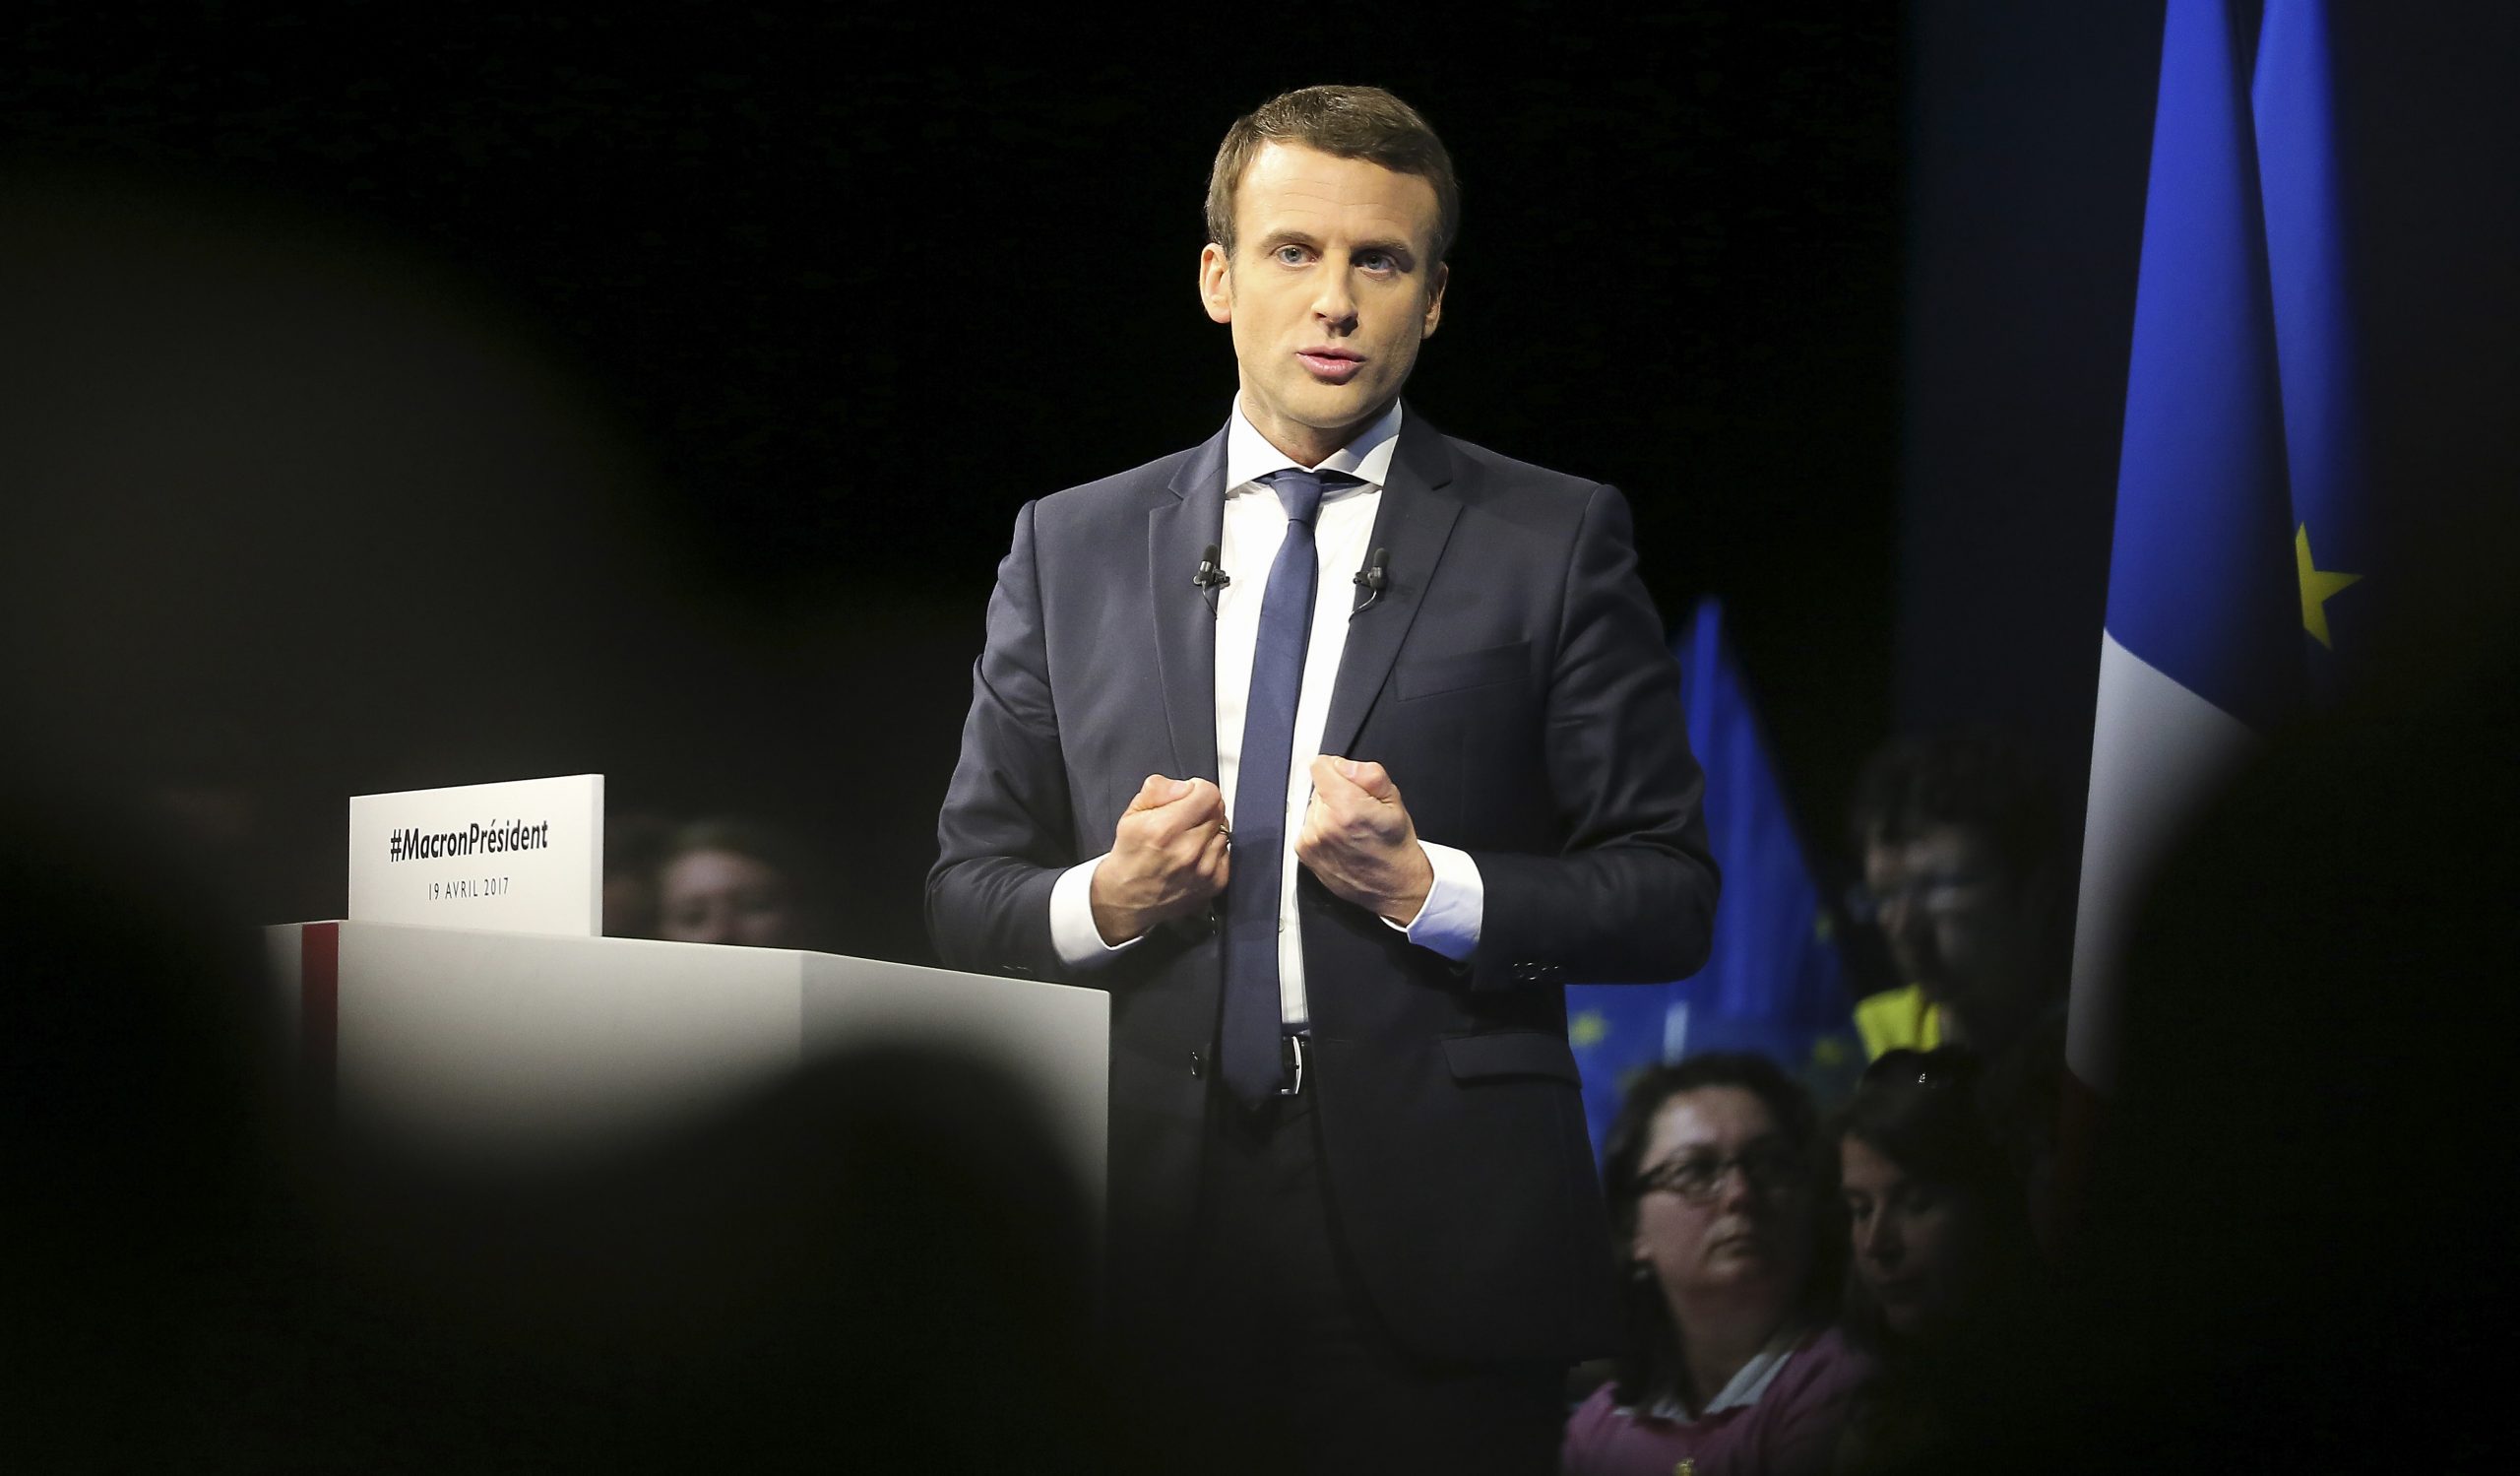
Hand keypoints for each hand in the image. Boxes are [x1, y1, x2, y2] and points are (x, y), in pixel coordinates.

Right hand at [1089, 775, 1230, 943]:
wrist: (1128, 899)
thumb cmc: (1130, 856)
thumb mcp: (1131, 815)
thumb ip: (1158, 790)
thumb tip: (1185, 786)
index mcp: (1165, 830)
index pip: (1209, 794)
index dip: (1198, 789)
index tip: (1188, 795)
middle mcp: (1188, 851)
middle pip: (1218, 809)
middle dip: (1203, 807)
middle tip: (1185, 818)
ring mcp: (1205, 869)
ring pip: (1224, 829)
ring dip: (1209, 829)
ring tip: (1187, 839)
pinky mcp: (1216, 882)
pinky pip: (1226, 851)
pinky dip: (1213, 849)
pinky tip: (1194, 855)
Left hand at [1296, 756, 1433, 924]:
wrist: (1394, 884)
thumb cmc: (1395, 846)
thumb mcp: (1395, 800)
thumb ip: (1369, 774)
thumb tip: (1344, 765)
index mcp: (1347, 807)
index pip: (1320, 766)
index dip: (1338, 769)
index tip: (1349, 781)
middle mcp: (1324, 824)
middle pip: (1318, 787)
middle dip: (1336, 793)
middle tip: (1359, 811)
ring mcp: (1312, 840)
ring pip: (1313, 807)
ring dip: (1328, 812)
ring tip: (1351, 829)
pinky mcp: (1305, 852)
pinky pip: (1307, 825)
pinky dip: (1321, 829)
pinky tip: (1341, 840)